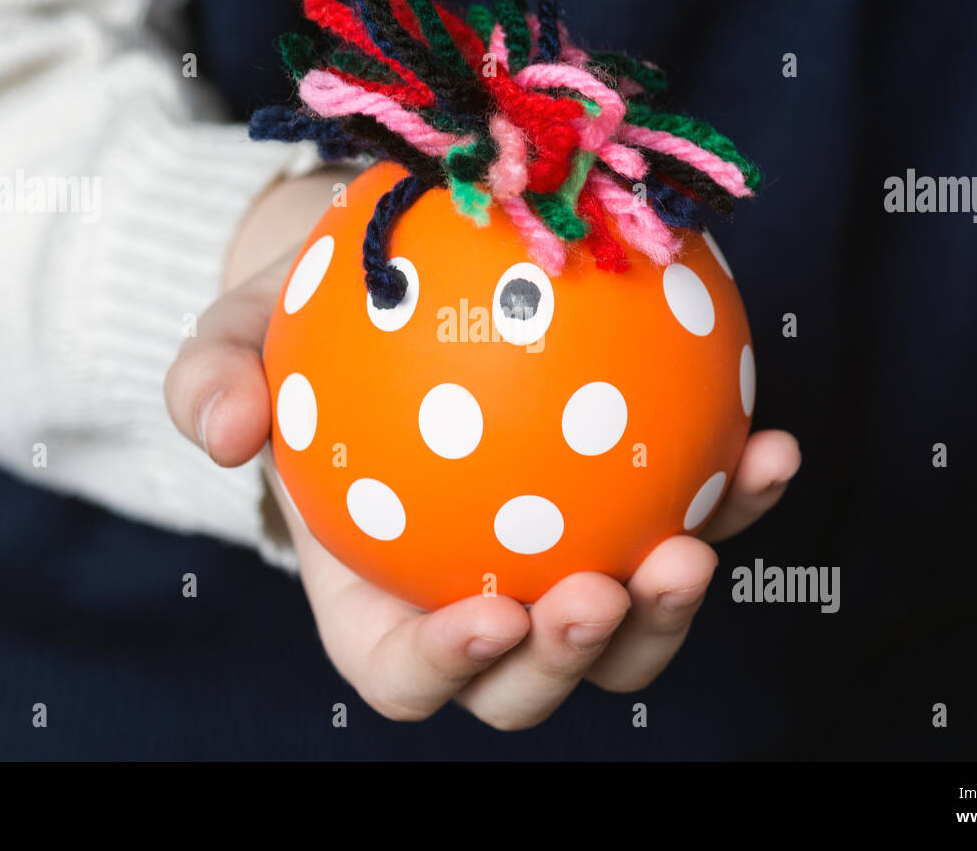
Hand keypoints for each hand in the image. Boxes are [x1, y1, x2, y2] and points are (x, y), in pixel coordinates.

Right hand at [166, 171, 799, 729]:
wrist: (395, 298)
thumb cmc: (305, 341)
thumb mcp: (233, 342)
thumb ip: (210, 381)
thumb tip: (221, 428)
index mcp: (377, 600)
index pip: (406, 670)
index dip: (449, 669)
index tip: (489, 615)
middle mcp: (475, 601)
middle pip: (532, 677)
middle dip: (576, 660)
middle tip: (604, 587)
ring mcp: (558, 563)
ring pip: (625, 630)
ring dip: (670, 608)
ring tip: (698, 538)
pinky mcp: (628, 511)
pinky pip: (689, 521)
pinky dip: (734, 501)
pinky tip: (766, 442)